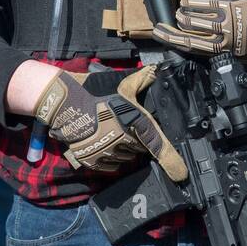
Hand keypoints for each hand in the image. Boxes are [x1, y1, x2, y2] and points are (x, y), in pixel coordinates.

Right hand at [32, 67, 185, 178]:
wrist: (65, 102)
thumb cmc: (96, 92)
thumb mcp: (123, 84)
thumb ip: (142, 79)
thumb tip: (156, 70)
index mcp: (135, 123)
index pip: (159, 146)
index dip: (172, 162)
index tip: (181, 175)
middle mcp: (123, 141)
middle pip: (140, 150)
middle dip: (137, 141)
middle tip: (126, 127)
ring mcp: (106, 152)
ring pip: (125, 158)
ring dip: (123, 150)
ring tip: (112, 133)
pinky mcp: (91, 160)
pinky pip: (108, 166)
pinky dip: (109, 158)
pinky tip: (103, 143)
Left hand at [151, 0, 246, 64]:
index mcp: (228, 1)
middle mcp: (224, 19)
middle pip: (191, 13)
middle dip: (183, 10)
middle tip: (183, 9)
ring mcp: (221, 36)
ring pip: (189, 29)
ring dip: (178, 23)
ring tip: (174, 19)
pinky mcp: (219, 49)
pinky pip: (191, 44)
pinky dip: (173, 39)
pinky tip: (161, 34)